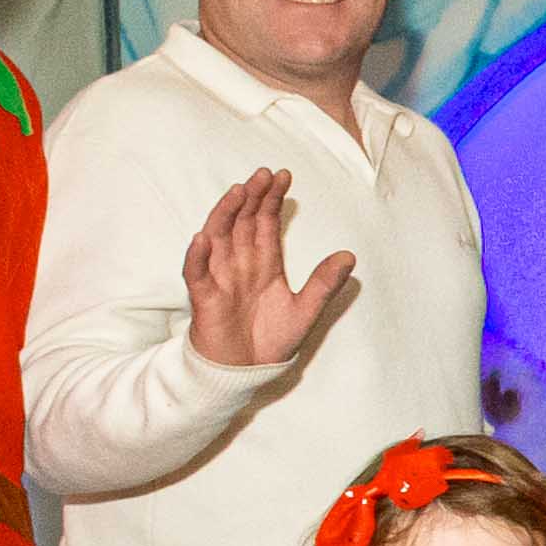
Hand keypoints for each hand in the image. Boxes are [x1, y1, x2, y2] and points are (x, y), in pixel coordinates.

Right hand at [179, 166, 357, 371]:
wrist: (247, 371)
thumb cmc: (271, 340)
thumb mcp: (306, 310)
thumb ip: (324, 284)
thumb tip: (349, 256)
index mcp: (264, 262)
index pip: (266, 222)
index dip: (272, 199)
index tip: (283, 175)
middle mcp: (240, 263)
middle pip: (243, 221)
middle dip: (252, 197)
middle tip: (263, 173)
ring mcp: (221, 277)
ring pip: (218, 238)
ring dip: (225, 214)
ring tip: (237, 192)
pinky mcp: (205, 298)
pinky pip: (197, 274)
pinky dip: (197, 256)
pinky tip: (201, 238)